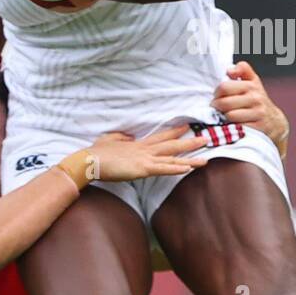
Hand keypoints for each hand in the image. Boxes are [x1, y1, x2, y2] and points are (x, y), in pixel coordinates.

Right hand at [83, 125, 208, 181]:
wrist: (89, 160)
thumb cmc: (97, 152)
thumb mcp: (109, 140)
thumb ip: (121, 138)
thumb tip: (129, 136)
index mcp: (137, 145)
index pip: (160, 137)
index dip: (174, 132)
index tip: (186, 126)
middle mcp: (144, 150)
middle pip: (171, 145)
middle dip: (188, 142)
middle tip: (205, 138)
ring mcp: (144, 159)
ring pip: (171, 157)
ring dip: (189, 158)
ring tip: (205, 158)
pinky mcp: (142, 169)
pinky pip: (163, 169)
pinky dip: (176, 168)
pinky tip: (188, 168)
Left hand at [212, 60, 289, 156]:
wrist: (274, 121)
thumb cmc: (257, 100)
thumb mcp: (253, 82)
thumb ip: (243, 70)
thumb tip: (230, 70)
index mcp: (251, 85)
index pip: (224, 87)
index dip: (217, 93)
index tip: (218, 97)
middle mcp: (256, 98)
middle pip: (224, 103)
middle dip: (217, 107)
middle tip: (217, 108)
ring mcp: (258, 113)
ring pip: (229, 115)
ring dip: (223, 118)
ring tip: (224, 116)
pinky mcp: (258, 127)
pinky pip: (237, 128)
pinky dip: (231, 127)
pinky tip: (232, 125)